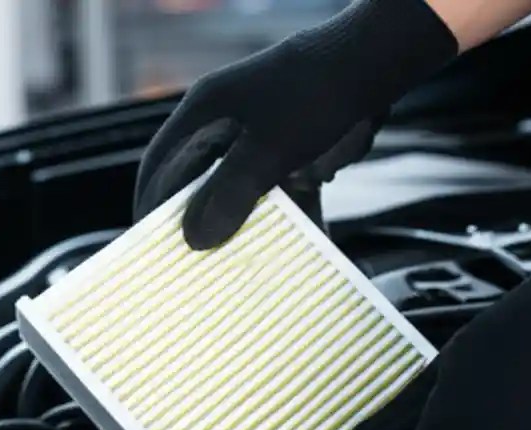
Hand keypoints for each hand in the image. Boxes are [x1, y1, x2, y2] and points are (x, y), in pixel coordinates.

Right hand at [134, 0, 457, 249]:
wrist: (378, 62)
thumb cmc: (317, 94)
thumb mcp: (270, 149)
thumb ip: (230, 193)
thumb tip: (194, 239)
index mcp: (204, 113)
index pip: (160, 167)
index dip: (152, 209)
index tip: (153, 250)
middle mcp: (225, 123)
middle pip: (199, 181)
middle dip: (204, 222)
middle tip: (201, 266)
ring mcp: (259, 133)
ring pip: (241, 188)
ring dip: (250, 221)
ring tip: (250, 260)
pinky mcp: (290, 144)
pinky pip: (279, 187)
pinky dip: (288, 211)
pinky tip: (302, 237)